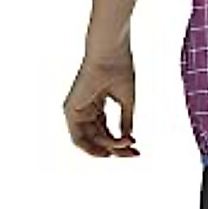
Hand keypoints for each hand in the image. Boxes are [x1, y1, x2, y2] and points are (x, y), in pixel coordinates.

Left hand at [63, 43, 140, 157]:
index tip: (137, 148)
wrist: (110, 54)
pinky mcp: (70, 111)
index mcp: (96, 104)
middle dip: (116, 148)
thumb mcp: (126, 100)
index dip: (120, 141)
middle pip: (98, 137)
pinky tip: (110, 148)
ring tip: (127, 147)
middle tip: (134, 154)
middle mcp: (84, 109)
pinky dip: (94, 144)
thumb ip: (125, 121)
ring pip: (90, 140)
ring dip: (108, 146)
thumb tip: (128, 139)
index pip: (106, 130)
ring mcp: (76, 111)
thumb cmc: (120, 69)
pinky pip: (78, 138)